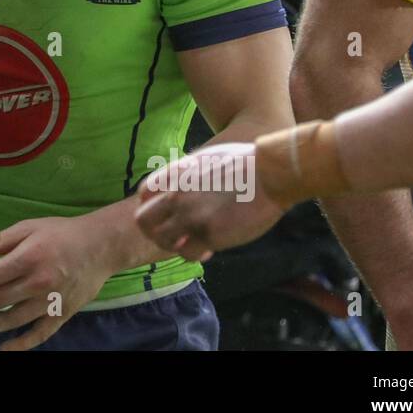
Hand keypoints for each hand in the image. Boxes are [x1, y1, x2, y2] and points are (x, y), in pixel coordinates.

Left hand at [0, 214, 116, 350]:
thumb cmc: (61, 233)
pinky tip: (4, 347)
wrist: (101, 246)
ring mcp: (51, 301)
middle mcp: (37, 282)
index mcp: (27, 258)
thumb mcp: (28, 227)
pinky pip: (40, 333)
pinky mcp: (63, 313)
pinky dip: (22, 343)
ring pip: (13, 319)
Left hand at [136, 142, 284, 261]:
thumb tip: (181, 183)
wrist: (269, 172)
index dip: (151, 207)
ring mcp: (190, 215)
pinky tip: (208, 250)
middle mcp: (176, 194)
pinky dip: (195, 255)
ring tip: (191, 243)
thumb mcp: (206, 158)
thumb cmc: (246, 162)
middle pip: (143, 220)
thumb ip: (188, 172)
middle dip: (154, 231)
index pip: (144, 193)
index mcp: (176, 173)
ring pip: (162, 241)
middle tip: (173, 236)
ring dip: (174, 245)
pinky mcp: (208, 234)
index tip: (165, 215)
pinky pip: (187, 253)